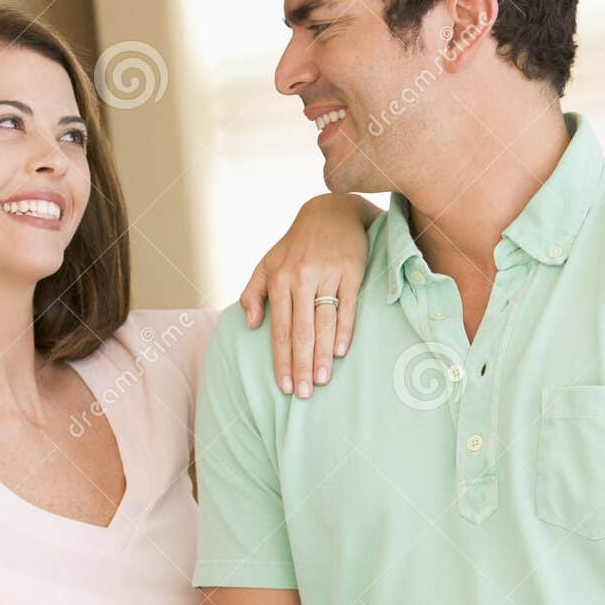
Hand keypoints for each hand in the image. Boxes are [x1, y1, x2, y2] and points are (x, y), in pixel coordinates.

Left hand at [239, 194, 372, 395]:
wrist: (330, 211)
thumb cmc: (295, 245)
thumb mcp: (267, 263)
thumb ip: (253, 292)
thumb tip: (252, 323)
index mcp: (280, 279)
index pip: (279, 329)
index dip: (282, 359)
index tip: (284, 385)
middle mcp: (302, 278)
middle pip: (301, 331)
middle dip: (302, 365)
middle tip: (303, 394)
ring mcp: (328, 275)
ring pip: (324, 322)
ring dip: (323, 355)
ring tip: (322, 381)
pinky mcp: (352, 271)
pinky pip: (348, 306)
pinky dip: (345, 330)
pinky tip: (341, 353)